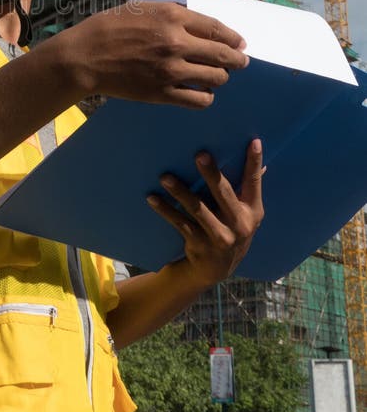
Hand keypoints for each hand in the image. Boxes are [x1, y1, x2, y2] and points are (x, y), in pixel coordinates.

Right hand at [65, 1, 248, 108]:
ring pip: (216, 78)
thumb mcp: (143, 9)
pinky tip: (201, 92)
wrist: (84, 57)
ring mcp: (171, 70)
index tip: (240, 43)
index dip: (233, 38)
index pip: (216, 29)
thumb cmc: (108, 28)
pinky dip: (206, 97)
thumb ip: (172, 15)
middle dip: (236, 59)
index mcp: (172, 16)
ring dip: (220, 77)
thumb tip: (198, 25)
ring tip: (216, 77)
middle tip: (240, 62)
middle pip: (222, 54)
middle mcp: (176, 42)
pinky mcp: (162, 93)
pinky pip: (199, 99)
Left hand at [146, 138, 264, 286]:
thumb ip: (247, 189)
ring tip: (165, 177)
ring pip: (198, 210)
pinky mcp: (199, 245)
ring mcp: (219, 237)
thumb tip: (258, 160)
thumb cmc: (230, 229)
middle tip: (199, 154)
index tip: (253, 141)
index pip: (253, 182)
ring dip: (180, 192)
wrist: (216, 270)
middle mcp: (239, 224)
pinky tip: (152, 198)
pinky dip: (165, 210)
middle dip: (211, 173)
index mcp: (252, 211)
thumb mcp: (245, 214)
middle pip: (224, 193)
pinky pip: (180, 223)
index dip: (254, 162)